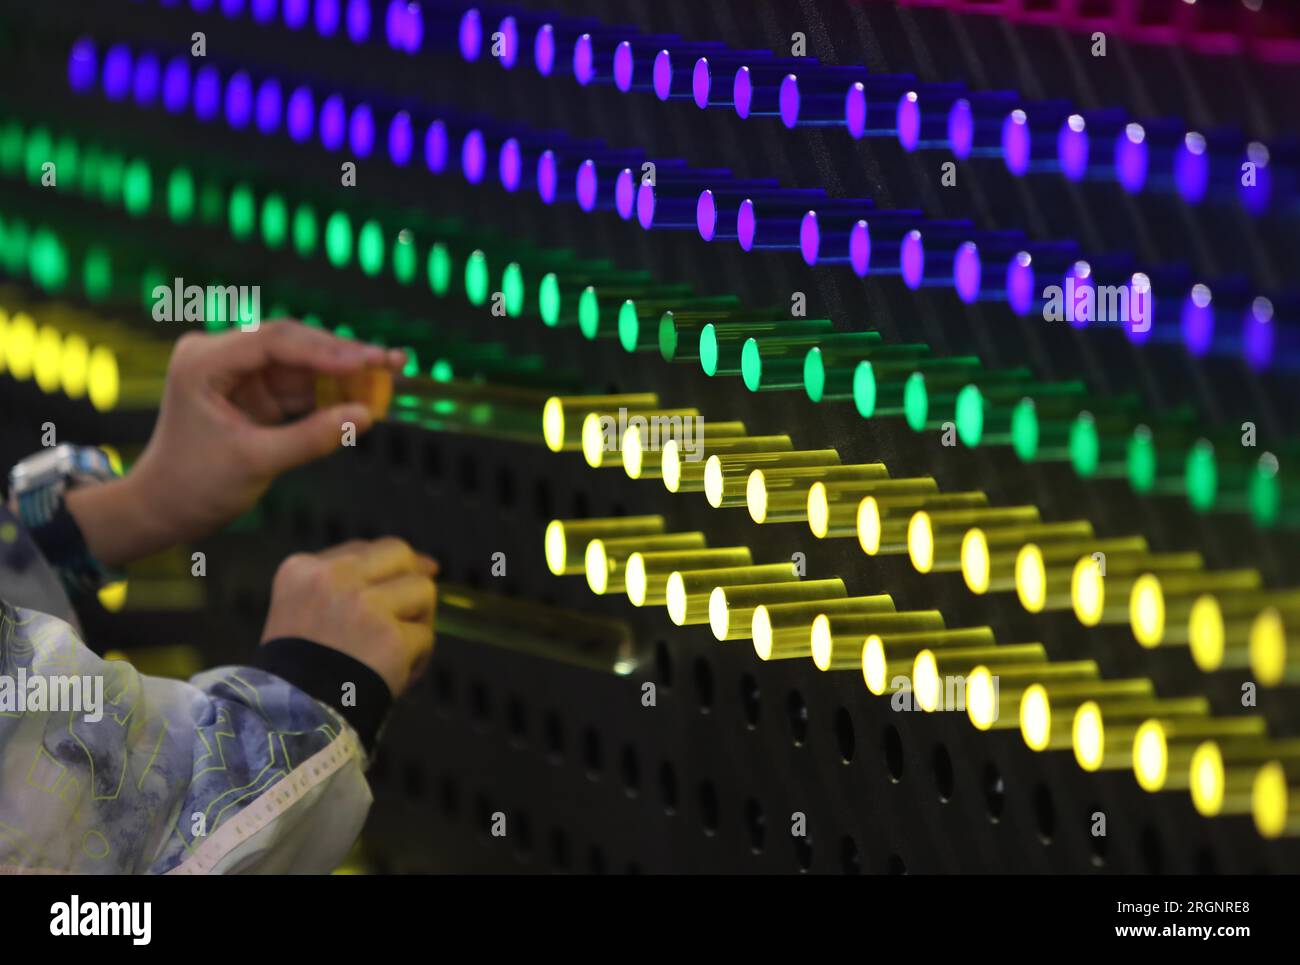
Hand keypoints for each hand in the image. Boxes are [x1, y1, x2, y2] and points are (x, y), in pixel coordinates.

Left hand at [67, 321, 405, 566]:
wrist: (164, 508)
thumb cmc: (195, 486)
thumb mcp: (256, 463)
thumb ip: (311, 437)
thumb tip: (365, 416)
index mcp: (205, 361)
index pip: (274, 341)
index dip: (325, 350)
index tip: (366, 361)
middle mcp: (222, 357)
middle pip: (295, 345)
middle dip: (344, 356)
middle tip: (392, 362)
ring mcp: (241, 373)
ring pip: (305, 364)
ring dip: (346, 374)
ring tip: (390, 377)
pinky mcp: (258, 392)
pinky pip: (303, 386)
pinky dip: (334, 394)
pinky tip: (368, 395)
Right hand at [261, 539, 438, 697]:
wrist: (289, 720)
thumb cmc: (299, 670)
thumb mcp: (302, 609)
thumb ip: (352, 581)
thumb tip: (429, 564)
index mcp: (303, 569)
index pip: (365, 550)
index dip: (387, 570)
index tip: (392, 592)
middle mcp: (333, 579)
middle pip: (399, 553)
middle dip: (411, 580)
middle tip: (406, 613)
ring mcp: (365, 606)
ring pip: (422, 591)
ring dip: (418, 622)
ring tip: (394, 652)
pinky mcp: (391, 638)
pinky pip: (425, 637)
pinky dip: (417, 660)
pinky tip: (394, 677)